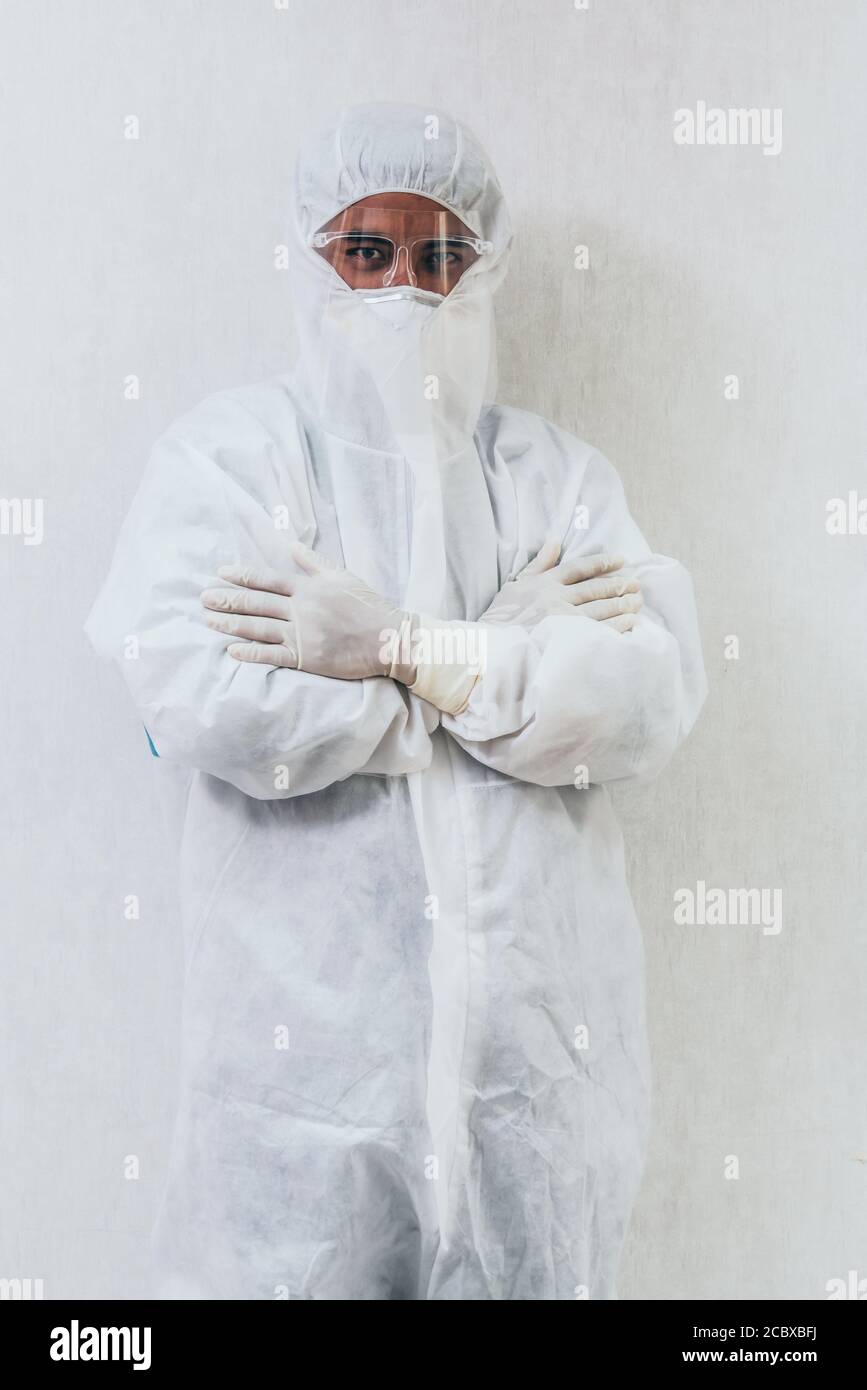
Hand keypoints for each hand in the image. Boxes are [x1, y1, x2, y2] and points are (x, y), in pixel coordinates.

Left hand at [201, 543, 411, 680]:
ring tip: (209, 621)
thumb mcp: (342, 576)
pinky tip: (231, 650)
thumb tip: (291, 545)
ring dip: (231, 624)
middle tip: (203, 598)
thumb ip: (314, 562)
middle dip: (227, 600)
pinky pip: (273, 655)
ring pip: (259, 628)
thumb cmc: (368, 606)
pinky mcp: (307, 658)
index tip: (220, 573)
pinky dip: (251, 653)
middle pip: (256, 603)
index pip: (267, 579)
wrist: (389, 639)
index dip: (241, 576)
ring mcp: (303, 634)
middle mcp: (301, 609)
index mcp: (308, 587)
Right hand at [481, 542, 642, 631]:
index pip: (580, 567)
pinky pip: (598, 631)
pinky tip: (631, 623)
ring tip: (638, 601)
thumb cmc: (499, 619)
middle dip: (619, 584)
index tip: (622, 560)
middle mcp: (555, 598)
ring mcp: (562, 620)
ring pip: (600, 608)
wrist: (489, 649)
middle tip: (637, 583)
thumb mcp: (514, 586)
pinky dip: (617, 626)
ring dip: (623, 604)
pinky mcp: (567, 640)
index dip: (603, 562)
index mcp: (544, 583)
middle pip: (595, 588)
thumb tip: (554, 541)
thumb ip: (538, 564)